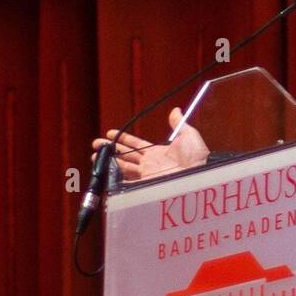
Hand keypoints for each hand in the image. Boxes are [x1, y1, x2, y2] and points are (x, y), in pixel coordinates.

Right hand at [91, 107, 208, 181]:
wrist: (200, 176)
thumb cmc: (197, 158)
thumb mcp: (189, 136)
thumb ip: (179, 123)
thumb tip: (175, 110)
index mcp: (157, 152)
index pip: (136, 144)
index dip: (124, 139)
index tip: (110, 133)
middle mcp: (150, 163)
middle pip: (126, 155)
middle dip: (110, 149)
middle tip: (96, 144)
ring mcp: (147, 175)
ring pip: (123, 167)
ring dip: (109, 162)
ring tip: (95, 157)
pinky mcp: (146, 185)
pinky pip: (128, 183)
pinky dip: (116, 179)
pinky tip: (106, 175)